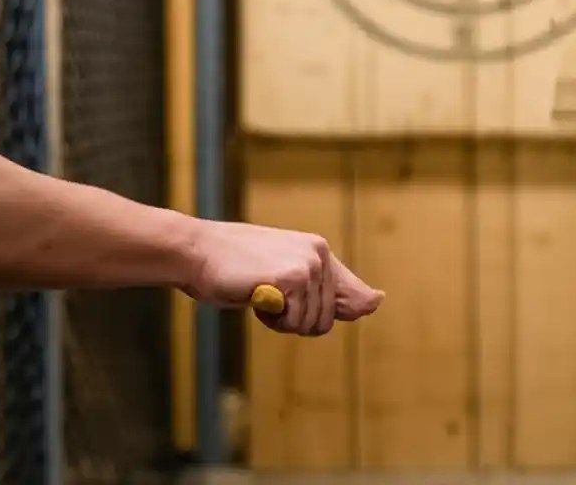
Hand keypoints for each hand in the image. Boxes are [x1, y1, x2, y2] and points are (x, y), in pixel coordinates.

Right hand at [182, 220, 383, 335]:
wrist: (198, 251)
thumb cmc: (236, 266)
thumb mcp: (286, 274)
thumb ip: (327, 291)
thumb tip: (376, 302)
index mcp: (320, 251)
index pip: (353, 294)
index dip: (342, 311)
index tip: (328, 307)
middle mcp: (320, 255)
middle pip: (326, 319)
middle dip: (296, 320)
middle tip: (269, 298)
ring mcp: (308, 266)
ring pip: (311, 324)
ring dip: (283, 321)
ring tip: (260, 293)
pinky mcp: (292, 279)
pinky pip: (293, 322)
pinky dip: (272, 320)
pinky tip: (255, 296)